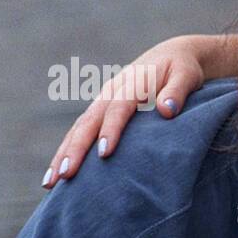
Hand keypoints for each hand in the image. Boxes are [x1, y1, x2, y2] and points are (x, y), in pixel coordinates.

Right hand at [42, 36, 205, 187]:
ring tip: (51, 182)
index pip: (119, 108)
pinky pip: (80, 131)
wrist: (171, 55)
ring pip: (79, 128)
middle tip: (66, 175)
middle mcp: (111, 92)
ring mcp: (103, 101)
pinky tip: (58, 173)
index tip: (104, 153)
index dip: (111, 130)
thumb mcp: (187, 75)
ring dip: (64, 153)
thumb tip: (167, 110)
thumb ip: (178, 91)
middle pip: (89, 121)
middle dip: (76, 148)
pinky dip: (68, 150)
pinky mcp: (101, 110)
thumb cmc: (183, 69)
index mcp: (133, 83)